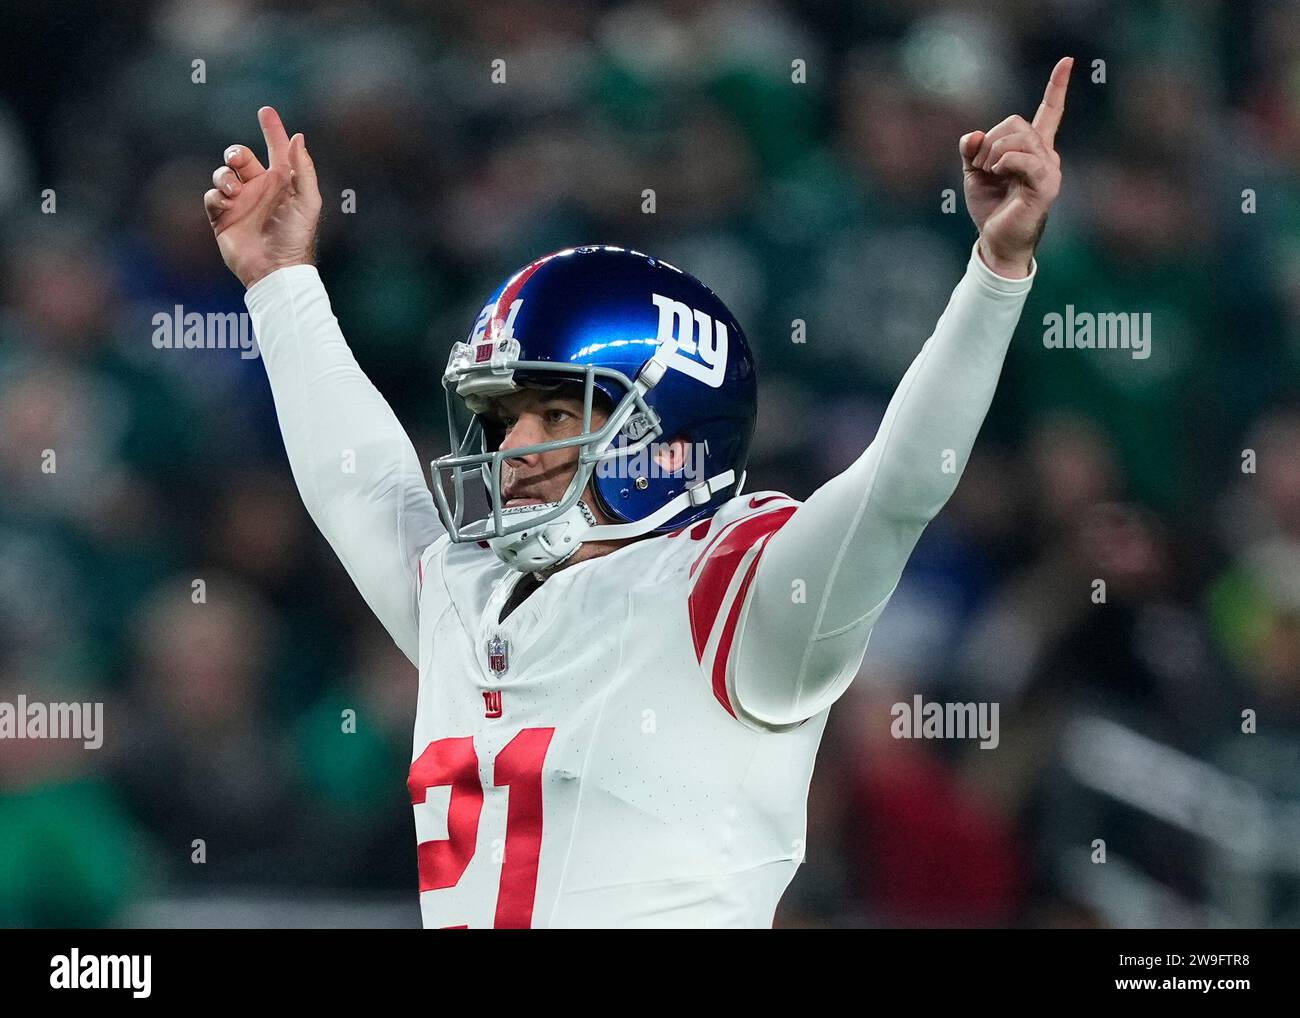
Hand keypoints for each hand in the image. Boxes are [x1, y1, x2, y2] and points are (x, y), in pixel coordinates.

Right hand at [204, 106, 322, 288]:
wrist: (274, 267)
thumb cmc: (295, 235)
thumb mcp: (307, 200)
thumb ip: (303, 168)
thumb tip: (298, 137)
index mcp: (282, 182)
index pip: (276, 149)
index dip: (272, 129)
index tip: (266, 111)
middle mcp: (260, 188)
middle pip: (240, 156)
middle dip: (235, 152)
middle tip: (238, 160)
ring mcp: (241, 202)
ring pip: (223, 173)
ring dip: (224, 176)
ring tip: (233, 190)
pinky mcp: (223, 217)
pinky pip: (211, 196)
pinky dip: (216, 195)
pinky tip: (226, 203)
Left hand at [960, 57, 1072, 277]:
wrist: (996, 242)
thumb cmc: (990, 208)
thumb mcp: (974, 173)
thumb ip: (972, 150)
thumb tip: (973, 134)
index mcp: (1032, 149)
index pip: (1049, 112)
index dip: (1057, 87)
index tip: (1067, 61)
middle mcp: (1046, 155)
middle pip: (1017, 122)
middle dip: (990, 140)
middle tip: (981, 165)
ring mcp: (1049, 169)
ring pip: (1020, 137)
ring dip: (993, 152)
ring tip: (990, 172)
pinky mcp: (1046, 185)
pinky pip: (1024, 158)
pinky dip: (1004, 162)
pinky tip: (997, 173)